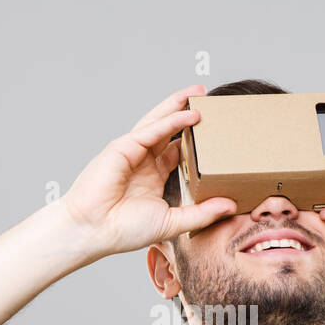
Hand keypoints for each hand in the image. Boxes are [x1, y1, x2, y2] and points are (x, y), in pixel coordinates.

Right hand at [59, 84, 238, 256]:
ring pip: (159, 122)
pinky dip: (170, 121)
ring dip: (178, 106)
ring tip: (199, 93)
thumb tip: (231, 206)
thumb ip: (201, 214)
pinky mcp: (122, 148)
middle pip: (170, 130)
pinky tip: (189, 115)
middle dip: (188, 112)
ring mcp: (132, 152)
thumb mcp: (172, 222)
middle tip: (209, 98)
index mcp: (153, 176)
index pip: (179, 151)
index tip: (217, 131)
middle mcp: (143, 161)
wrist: (93, 231)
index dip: (196, 140)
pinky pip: (150, 131)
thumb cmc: (124, 230)